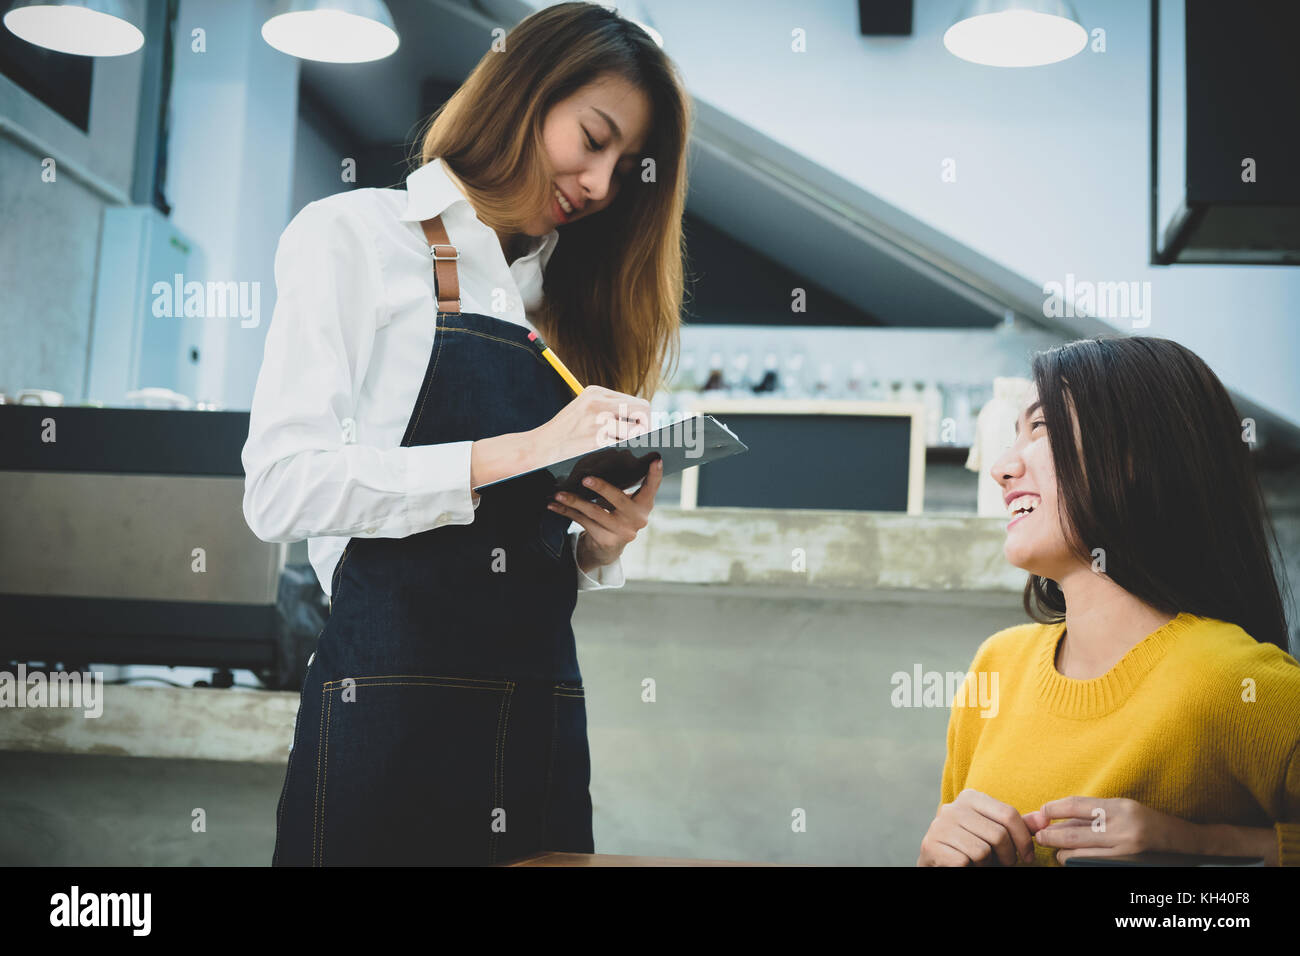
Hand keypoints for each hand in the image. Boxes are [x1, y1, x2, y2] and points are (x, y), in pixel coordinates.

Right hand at [533, 385, 652, 463]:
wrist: (540, 447)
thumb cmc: (564, 432)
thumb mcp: (583, 409)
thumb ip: (608, 408)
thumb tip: (642, 418)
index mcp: (596, 392)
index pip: (636, 402)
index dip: (642, 419)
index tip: (639, 431)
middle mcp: (599, 403)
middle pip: (643, 411)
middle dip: (646, 428)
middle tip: (640, 441)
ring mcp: (598, 421)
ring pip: (637, 431)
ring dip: (635, 442)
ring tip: (626, 450)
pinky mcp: (596, 440)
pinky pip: (624, 446)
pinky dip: (624, 454)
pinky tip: (617, 458)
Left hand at [548, 458, 662, 571]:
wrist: (609, 547)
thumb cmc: (618, 514)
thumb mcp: (628, 502)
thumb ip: (626, 485)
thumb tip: (614, 456)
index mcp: (645, 504)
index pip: (652, 487)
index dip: (655, 474)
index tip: (656, 459)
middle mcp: (637, 519)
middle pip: (618, 499)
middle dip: (602, 488)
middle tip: (586, 479)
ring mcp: (621, 531)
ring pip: (594, 512)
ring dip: (574, 501)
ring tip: (558, 494)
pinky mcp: (605, 539)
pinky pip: (582, 522)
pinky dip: (566, 512)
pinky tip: (553, 505)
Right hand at [917, 788, 1037, 865]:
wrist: (938, 859)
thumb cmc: (972, 845)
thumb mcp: (995, 831)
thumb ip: (1018, 825)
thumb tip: (1046, 818)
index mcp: (970, 798)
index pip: (1008, 814)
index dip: (1024, 839)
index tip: (1028, 856)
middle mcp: (953, 807)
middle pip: (998, 834)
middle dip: (1007, 856)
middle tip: (1002, 863)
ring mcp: (940, 826)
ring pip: (982, 850)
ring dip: (987, 864)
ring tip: (980, 863)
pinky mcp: (931, 845)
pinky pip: (965, 861)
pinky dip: (970, 869)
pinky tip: (965, 865)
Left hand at [1025, 796, 1186, 863]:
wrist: (1177, 839)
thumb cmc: (1142, 818)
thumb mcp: (1118, 807)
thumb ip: (1090, 811)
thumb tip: (1057, 817)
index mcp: (1117, 807)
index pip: (1076, 806)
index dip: (1054, 809)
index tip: (1042, 812)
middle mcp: (1121, 827)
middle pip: (1074, 833)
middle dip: (1051, 835)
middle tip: (1039, 835)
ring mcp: (1124, 849)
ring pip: (1080, 853)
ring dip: (1062, 851)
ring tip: (1054, 847)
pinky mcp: (1125, 863)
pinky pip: (1092, 862)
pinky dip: (1076, 860)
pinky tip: (1070, 856)